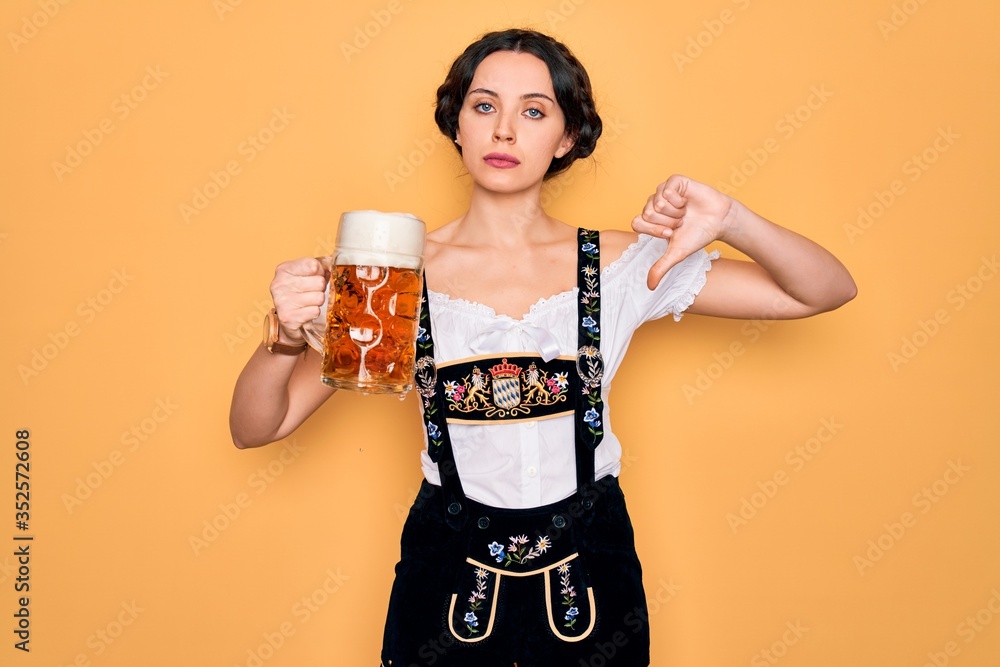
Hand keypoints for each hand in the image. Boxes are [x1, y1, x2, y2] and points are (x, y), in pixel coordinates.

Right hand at [269, 257, 329, 343]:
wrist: (289, 321)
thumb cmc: (299, 294)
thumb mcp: (306, 274)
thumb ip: (320, 264)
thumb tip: (333, 260)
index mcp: (284, 269)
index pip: (313, 265)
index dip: (321, 272)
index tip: (315, 277)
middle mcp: (280, 284)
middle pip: (319, 282)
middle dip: (320, 289)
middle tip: (311, 293)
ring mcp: (282, 301)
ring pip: (319, 297)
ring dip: (318, 302)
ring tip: (309, 303)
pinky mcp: (288, 317)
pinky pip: (315, 311)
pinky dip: (314, 313)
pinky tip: (306, 312)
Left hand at [631, 174, 736, 288]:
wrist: (719, 221)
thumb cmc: (697, 235)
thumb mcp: (677, 253)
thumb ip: (661, 267)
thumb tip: (650, 286)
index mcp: (650, 220)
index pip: (637, 223)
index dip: (655, 230)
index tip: (671, 233)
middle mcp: (654, 204)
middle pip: (647, 213)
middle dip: (668, 221)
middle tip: (681, 222)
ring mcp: (664, 191)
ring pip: (658, 202)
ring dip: (675, 212)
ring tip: (685, 212)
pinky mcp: (675, 181)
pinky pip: (667, 189)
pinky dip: (679, 200)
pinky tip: (687, 202)